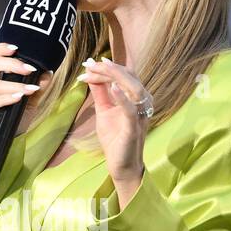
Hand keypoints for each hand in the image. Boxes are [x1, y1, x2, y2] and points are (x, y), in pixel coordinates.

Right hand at [0, 43, 50, 153]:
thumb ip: (35, 90)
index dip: (2, 49)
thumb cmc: (7, 125)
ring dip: (13, 85)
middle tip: (31, 69)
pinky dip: (4, 99)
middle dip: (13, 65)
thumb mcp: (26, 106)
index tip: (18, 49)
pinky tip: (17, 98)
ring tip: (30, 89)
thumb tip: (48, 73)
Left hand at [78, 57, 148, 200]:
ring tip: (97, 70)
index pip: (125, 75)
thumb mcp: (104, 110)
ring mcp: (140, 115)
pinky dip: (122, 97)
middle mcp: (143, 103)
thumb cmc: (115, 138)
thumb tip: (91, 74)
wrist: (120, 165)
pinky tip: (112, 87)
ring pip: (134, 88)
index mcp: (136, 98)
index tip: (87, 65)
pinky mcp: (134, 128)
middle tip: (89, 66)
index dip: (107, 68)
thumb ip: (100, 92)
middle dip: (108, 69)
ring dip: (114, 76)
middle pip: (130, 76)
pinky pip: (131, 110)